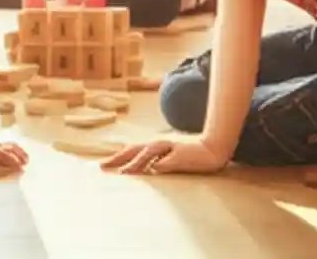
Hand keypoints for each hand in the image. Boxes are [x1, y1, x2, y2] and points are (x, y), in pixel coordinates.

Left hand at [101, 139, 228, 174]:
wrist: (214, 148)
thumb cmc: (191, 154)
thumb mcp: (170, 157)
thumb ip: (156, 162)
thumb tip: (143, 171)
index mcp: (157, 146)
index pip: (133, 150)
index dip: (118, 156)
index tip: (102, 165)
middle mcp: (161, 144)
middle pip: (136, 149)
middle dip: (119, 157)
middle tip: (102, 166)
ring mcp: (171, 149)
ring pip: (149, 153)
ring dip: (136, 162)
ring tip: (123, 172)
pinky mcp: (182, 156)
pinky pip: (167, 161)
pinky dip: (158, 165)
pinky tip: (151, 171)